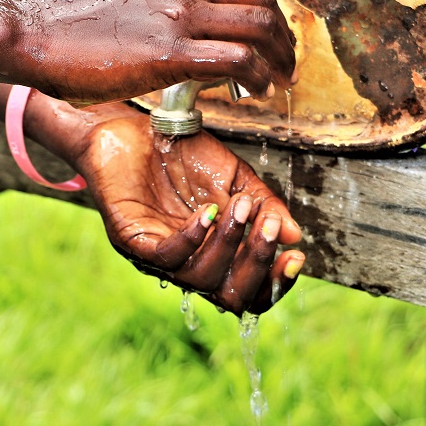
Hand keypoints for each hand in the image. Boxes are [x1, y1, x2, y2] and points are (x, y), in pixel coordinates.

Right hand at [0, 0, 295, 103]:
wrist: (29, 31)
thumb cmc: (66, 23)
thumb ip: (159, 6)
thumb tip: (181, 36)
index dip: (262, 15)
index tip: (266, 40)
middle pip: (260, 1)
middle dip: (282, 36)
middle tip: (285, 61)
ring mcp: (179, 12)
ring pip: (259, 27)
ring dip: (278, 57)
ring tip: (279, 79)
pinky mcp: (171, 50)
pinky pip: (238, 59)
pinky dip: (259, 76)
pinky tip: (258, 90)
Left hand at [72, 106, 304, 314]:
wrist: (134, 128)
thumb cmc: (181, 156)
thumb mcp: (233, 179)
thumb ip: (264, 206)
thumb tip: (293, 235)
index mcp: (213, 256)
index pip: (247, 292)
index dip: (274, 285)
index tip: (295, 256)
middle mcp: (186, 265)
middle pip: (229, 297)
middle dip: (256, 265)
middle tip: (268, 227)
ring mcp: (156, 257)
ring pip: (199, 279)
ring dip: (227, 243)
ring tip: (238, 208)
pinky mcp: (130, 240)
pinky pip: (166, 257)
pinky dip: (193, 238)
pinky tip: (208, 212)